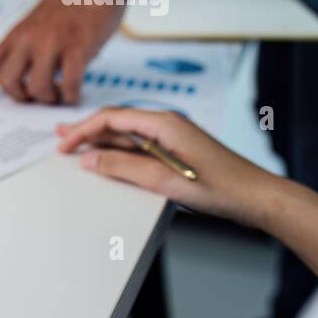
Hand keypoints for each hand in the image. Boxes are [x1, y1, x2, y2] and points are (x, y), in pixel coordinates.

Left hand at [0, 0, 123, 104]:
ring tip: (60, 94)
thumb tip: (28, 75)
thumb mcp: (35, 20)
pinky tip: (74, 93)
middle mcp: (28, 39)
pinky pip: (69, 84)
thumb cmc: (69, 2)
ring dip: (49, 98)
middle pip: (7, 82)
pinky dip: (71, 95)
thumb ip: (27, 45)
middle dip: (20, 97)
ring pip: (37, 87)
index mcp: (16, 34)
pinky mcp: (77, 48)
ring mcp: (51, 43)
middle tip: (35, 97)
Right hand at [56, 108, 279, 228]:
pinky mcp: (175, 152)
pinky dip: (117, 153)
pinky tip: (106, 159)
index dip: (83, 131)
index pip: (112, 118)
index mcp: (164, 123)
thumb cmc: (222, 187)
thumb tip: (91, 160)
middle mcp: (167, 126)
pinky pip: (139, 148)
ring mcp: (171, 139)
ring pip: (126, 136)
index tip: (65, 145)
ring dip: (100, 142)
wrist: (257, 198)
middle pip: (116, 123)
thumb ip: (123, 168)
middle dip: (86, 131)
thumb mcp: (165, 180)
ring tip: (74, 146)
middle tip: (59, 137)